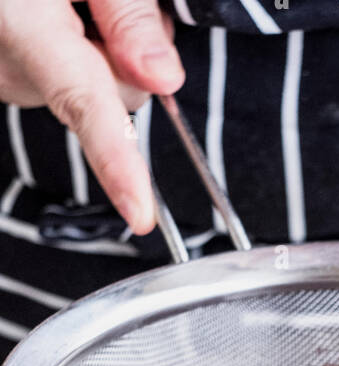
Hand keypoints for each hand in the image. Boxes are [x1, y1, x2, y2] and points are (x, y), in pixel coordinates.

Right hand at [0, 0, 184, 233]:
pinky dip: (77, 45)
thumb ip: (129, 13)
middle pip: (115, 92)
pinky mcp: (5, 75)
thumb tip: (164, 80)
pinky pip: (63, 76)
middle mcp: (8, 66)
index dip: (118, 164)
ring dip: (106, 45)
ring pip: (93, 86)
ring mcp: (3, 77)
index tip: (140, 213)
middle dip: (134, 52)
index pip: (87, 106)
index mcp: (23, 27)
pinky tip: (58, 10)